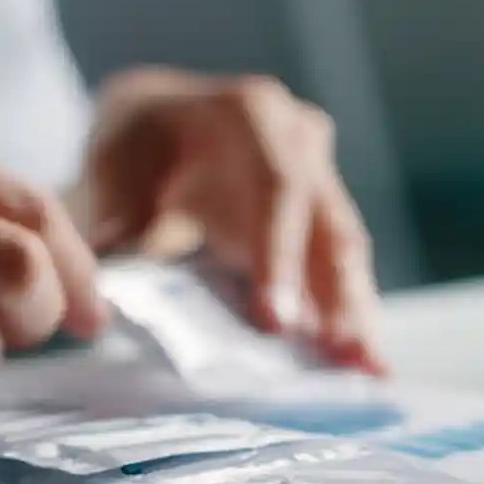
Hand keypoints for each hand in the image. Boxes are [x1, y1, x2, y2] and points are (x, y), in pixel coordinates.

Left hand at [81, 68, 385, 374]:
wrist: (159, 126)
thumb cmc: (137, 143)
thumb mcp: (117, 162)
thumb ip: (124, 211)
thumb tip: (119, 259)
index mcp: (254, 113)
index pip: (278, 186)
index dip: (281, 256)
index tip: (274, 320)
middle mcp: (301, 141)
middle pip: (329, 225)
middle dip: (338, 297)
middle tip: (341, 356)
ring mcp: (321, 180)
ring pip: (345, 255)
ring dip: (356, 315)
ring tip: (366, 370)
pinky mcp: (324, 222)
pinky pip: (342, 273)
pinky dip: (351, 317)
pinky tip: (363, 365)